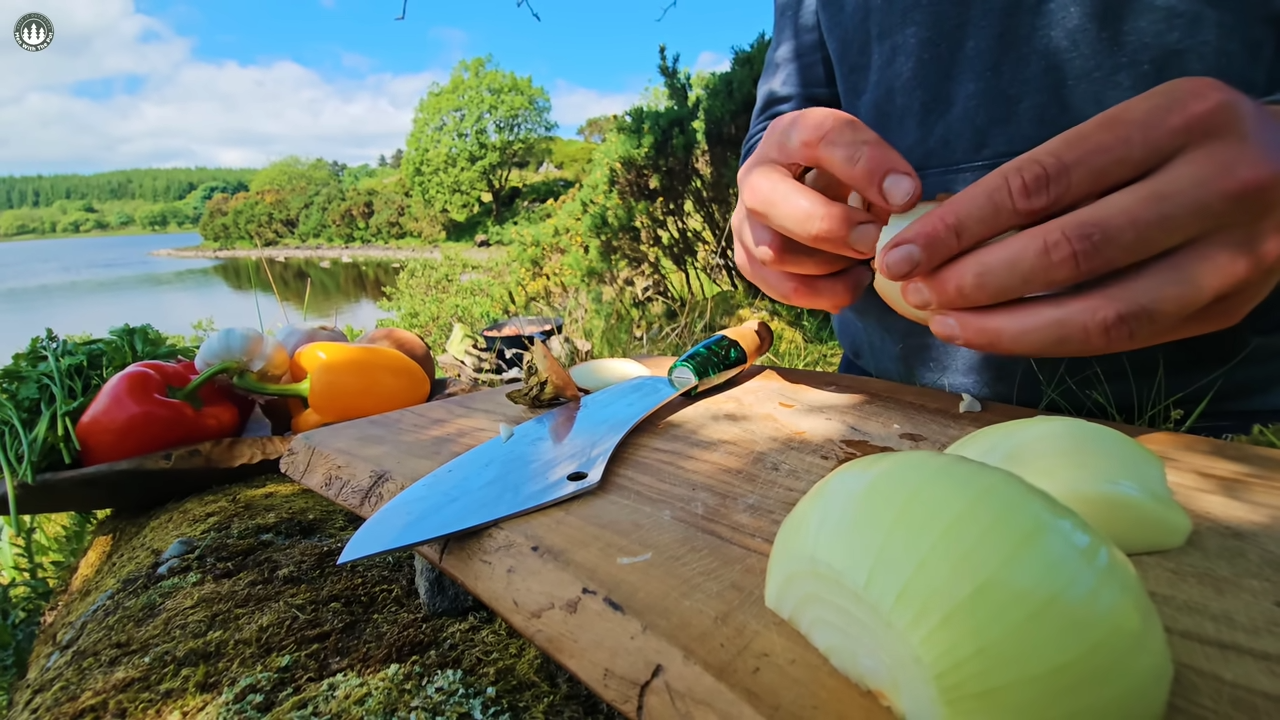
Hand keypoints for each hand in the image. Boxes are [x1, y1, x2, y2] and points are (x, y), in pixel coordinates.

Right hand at [733, 107, 921, 312]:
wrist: (801, 182)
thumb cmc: (841, 168)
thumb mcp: (864, 154)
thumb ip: (885, 173)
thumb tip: (902, 202)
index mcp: (788, 135)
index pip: (819, 138)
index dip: (866, 166)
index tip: (907, 194)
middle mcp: (754, 176)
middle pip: (770, 201)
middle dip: (831, 226)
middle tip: (875, 240)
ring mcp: (744, 221)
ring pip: (773, 253)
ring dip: (829, 265)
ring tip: (866, 261)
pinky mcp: (748, 260)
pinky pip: (782, 288)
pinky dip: (824, 293)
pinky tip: (853, 281)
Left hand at [877, 76, 1279, 356]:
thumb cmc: (1191, 144)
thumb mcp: (1136, 127)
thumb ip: (1060, 175)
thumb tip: (946, 231)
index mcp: (1178, 121)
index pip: (1043, 181)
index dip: (963, 224)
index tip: (905, 249)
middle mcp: (1215, 185)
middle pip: (1069, 251)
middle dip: (976, 280)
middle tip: (917, 293)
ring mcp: (1233, 255)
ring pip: (1102, 312)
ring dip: (1009, 328)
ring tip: (949, 325)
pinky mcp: (1230, 308)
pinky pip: (1127, 339)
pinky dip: (1054, 342)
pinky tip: (1003, 337)